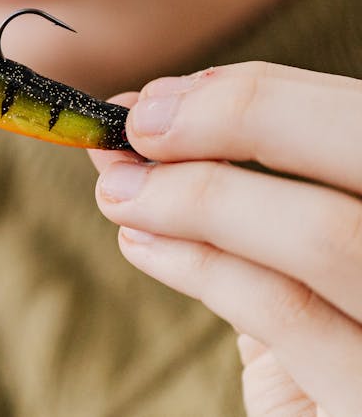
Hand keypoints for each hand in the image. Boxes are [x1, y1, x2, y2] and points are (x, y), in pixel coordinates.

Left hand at [88, 62, 361, 416]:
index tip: (161, 99)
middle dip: (244, 115)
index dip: (264, 94)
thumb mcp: (288, 268)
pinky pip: (284, 311)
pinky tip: (142, 244)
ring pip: (324, 233)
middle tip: (140, 125)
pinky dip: (199, 264)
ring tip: (121, 193)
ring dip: (200, 196)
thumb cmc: (320, 351)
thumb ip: (237, 204)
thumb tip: (133, 135)